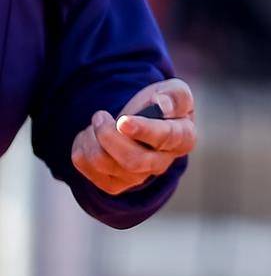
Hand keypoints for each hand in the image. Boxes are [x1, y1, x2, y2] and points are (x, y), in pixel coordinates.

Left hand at [71, 78, 196, 195]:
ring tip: (97, 122)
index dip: (143, 130)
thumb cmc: (161, 105)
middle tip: (99, 115)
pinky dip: (82, 147)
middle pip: (133, 160)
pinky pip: (88, 169)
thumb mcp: (174, 91)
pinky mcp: (115, 184)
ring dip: (92, 137)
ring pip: (105, 163)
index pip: (165, 139)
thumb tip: (162, 105)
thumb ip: (175, 96)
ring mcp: (138, 177)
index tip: (123, 121)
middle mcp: (162, 163)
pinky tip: (92, 137)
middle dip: (108, 136)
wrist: (142, 122)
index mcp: (183, 139)